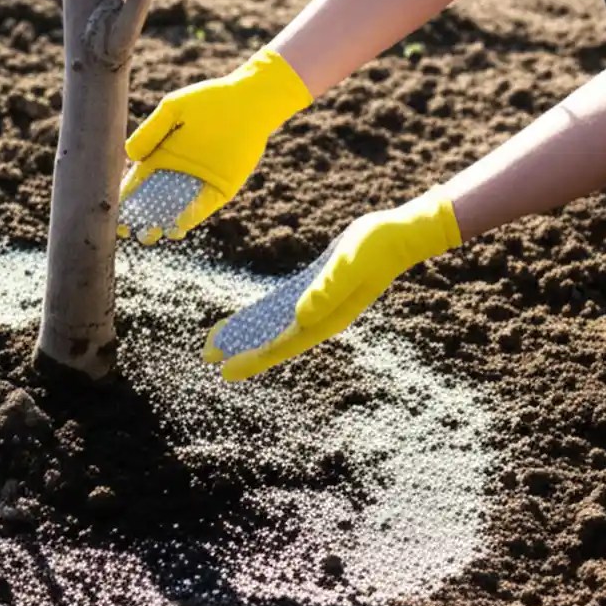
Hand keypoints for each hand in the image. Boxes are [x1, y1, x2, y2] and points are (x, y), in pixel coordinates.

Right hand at [118, 47, 310, 244]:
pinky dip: (191, 215)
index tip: (113, 212)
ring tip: (152, 233)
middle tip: (130, 230)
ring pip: (175, 209)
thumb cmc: (209, 99)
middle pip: (153, 202)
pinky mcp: (220, 188)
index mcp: (160, 155)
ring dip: (162, 223)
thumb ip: (151, 130)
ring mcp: (199, 182)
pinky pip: (202, 206)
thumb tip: (129, 156)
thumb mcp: (174, 108)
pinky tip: (179, 225)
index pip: (137, 183)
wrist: (249, 100)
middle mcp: (177, 172)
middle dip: (139, 218)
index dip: (125, 199)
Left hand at [203, 191, 462, 380]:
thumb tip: (300, 315)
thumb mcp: (349, 265)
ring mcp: (318, 305)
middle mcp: (320, 317)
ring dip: (247, 330)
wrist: (398, 234)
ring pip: (274, 324)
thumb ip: (327, 289)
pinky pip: (282, 305)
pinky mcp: (315, 288)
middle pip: (273, 338)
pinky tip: (246, 314)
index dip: (252, 358)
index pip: (281, 345)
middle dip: (241, 347)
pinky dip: (262, 311)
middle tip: (207, 355)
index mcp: (326, 319)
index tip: (225, 370)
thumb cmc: (376, 248)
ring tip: (217, 336)